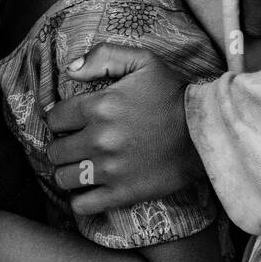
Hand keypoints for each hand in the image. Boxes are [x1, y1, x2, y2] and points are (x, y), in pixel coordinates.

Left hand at [44, 44, 202, 216]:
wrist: (205, 132)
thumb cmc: (173, 94)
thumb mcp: (143, 61)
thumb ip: (103, 56)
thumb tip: (70, 70)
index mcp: (99, 106)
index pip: (54, 119)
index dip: (59, 120)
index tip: (70, 123)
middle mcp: (99, 139)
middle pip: (55, 151)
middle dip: (61, 146)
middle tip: (75, 145)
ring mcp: (110, 169)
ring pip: (63, 178)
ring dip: (67, 173)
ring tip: (80, 167)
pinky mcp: (122, 193)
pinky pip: (83, 205)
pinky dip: (79, 200)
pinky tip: (88, 190)